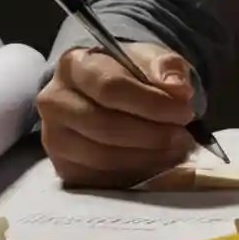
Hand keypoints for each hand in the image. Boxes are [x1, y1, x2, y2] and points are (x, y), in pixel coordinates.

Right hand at [36, 42, 197, 187]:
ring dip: (146, 157)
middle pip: (104, 126)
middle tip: (183, 137)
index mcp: (75, 65)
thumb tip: (177, 88)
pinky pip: (100, 180)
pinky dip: (133, 174)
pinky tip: (156, 163)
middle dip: (151, 135)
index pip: (111, 88)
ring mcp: (54, 138)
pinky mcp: (63, 168)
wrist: (112, 95)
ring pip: (101, 157)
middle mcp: (55, 101)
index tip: (184, 112)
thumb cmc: (131, 75)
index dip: (152, 104)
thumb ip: (166, 67)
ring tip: (175, 151)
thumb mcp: (152, 59)